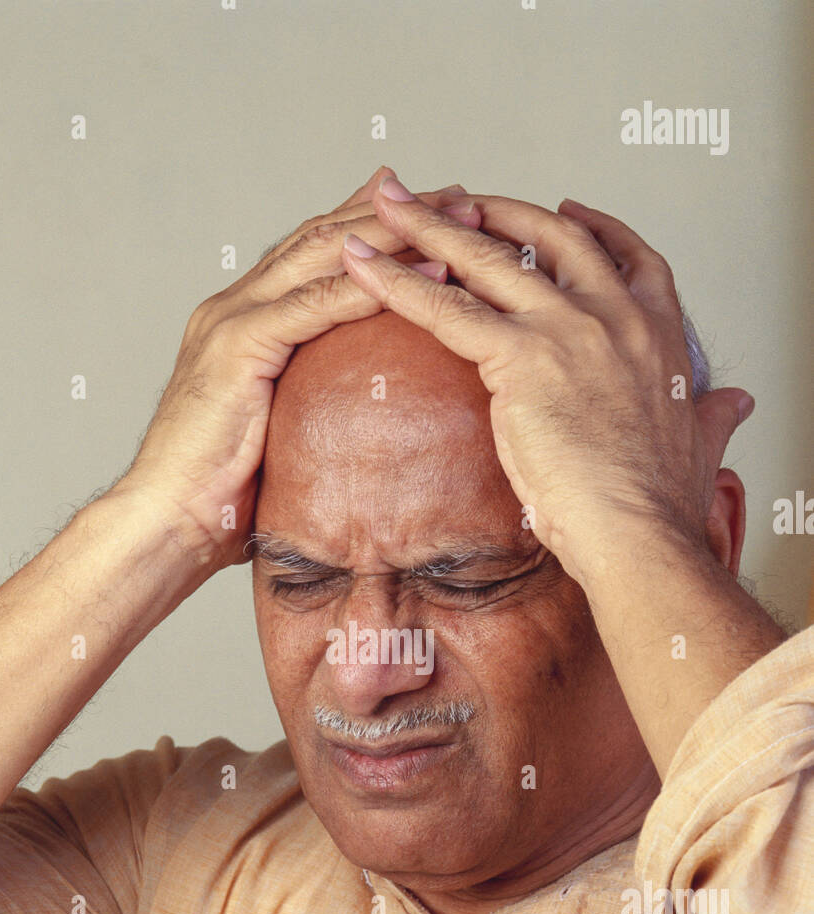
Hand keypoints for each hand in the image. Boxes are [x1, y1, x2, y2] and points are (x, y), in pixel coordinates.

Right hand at [113, 168, 474, 569]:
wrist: (168, 520)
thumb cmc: (222, 494)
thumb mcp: (279, 433)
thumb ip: (307, 405)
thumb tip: (359, 422)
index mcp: (243, 320)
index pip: (315, 255)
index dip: (372, 227)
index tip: (434, 214)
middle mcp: (234, 305)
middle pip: (324, 237)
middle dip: (395, 213)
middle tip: (460, 197)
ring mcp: (232, 319)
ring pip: (323, 256)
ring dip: (396, 235)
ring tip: (457, 221)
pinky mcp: (237, 346)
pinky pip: (315, 306)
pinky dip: (372, 289)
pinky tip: (424, 279)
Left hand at [339, 178, 752, 578]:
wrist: (639, 534)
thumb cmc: (660, 506)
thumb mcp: (700, 444)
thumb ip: (713, 415)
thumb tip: (735, 404)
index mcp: (658, 329)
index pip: (626, 253)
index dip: (592, 226)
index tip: (567, 209)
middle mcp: (615, 313)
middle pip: (545, 235)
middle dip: (493, 208)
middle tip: (451, 193)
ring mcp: (568, 328)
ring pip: (486, 257)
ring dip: (428, 225)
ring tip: (386, 206)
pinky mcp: (522, 356)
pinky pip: (445, 309)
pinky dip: (397, 284)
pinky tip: (363, 268)